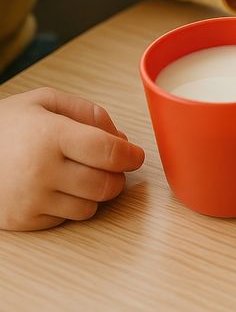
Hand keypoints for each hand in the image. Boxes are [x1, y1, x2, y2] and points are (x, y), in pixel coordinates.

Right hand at [0, 88, 144, 230]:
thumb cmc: (7, 125)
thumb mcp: (45, 101)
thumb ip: (89, 113)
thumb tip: (122, 139)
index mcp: (51, 136)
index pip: (110, 153)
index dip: (131, 156)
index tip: (135, 155)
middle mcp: (41, 171)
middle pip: (107, 185)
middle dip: (117, 175)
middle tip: (109, 165)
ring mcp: (31, 199)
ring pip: (91, 206)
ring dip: (95, 192)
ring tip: (79, 174)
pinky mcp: (23, 220)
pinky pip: (67, 219)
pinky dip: (71, 204)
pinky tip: (56, 188)